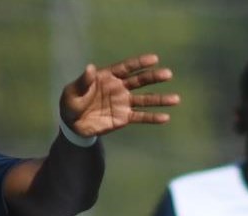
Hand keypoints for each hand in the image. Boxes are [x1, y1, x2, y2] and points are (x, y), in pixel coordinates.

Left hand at [59, 54, 177, 140]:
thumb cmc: (71, 103)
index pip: (127, 68)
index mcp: (108, 77)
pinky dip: (152, 118)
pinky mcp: (124, 118)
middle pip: (140, 81)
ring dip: (160, 99)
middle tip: (168, 74)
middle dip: (154, 77)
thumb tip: (90, 68)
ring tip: (176, 99)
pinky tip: (166, 117)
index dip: (140, 63)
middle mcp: (119, 88)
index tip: (154, 59)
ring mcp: (123, 103)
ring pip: (145, 99)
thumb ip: (83, 82)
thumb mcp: (72, 92)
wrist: (72, 125)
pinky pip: (140, 117)